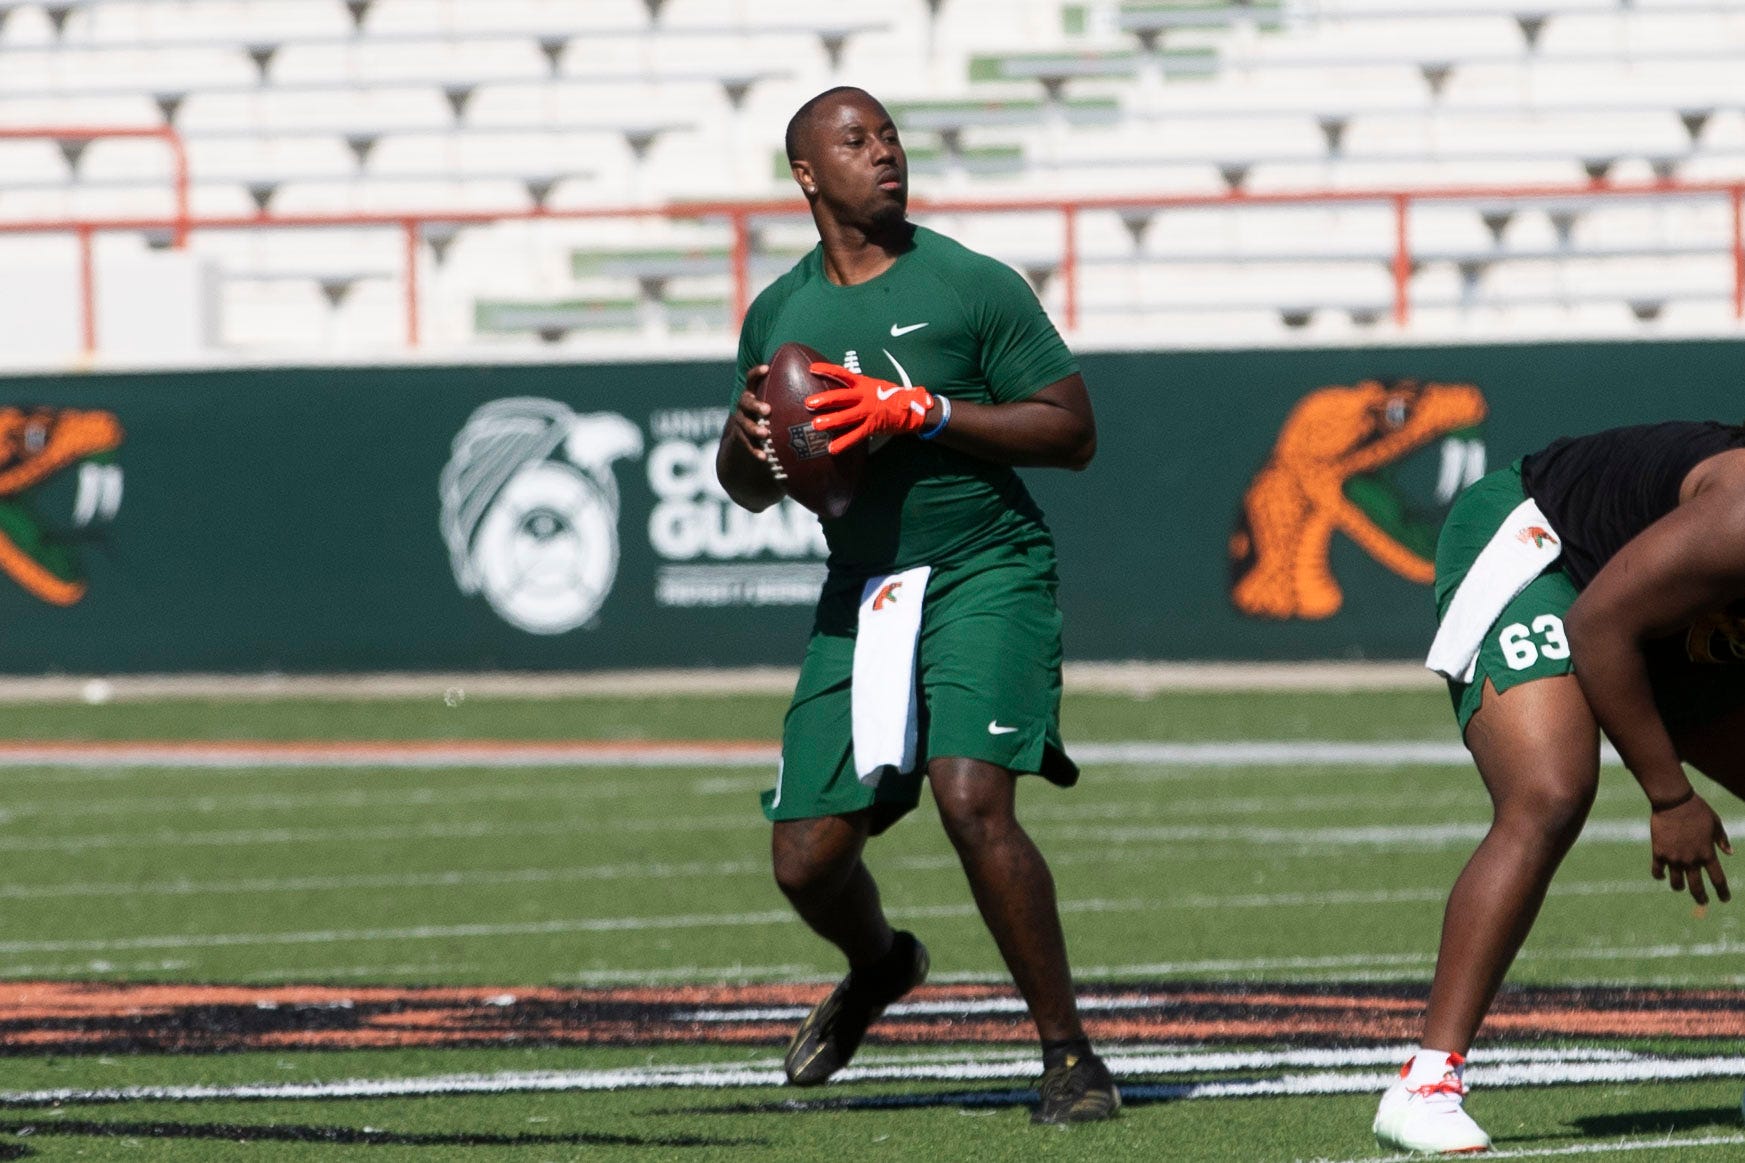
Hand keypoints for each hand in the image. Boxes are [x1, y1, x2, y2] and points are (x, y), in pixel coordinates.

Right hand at [730, 370, 785, 481]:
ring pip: (744, 424)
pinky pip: (747, 444)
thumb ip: (790, 393)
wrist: (746, 435)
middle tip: (768, 410)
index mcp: (753, 393)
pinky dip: (755, 450)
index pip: (751, 379)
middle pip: (745, 402)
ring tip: (765, 434)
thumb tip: (818, 385)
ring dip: (754, 429)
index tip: (766, 368)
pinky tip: (764, 457)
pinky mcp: (740, 438)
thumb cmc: (771, 414)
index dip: (757, 372)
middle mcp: (744, 405)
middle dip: (755, 405)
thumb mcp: (775, 401)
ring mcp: (740, 422)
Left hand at [805, 361, 934, 453]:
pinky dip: (844, 442)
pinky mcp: (872, 426)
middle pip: (841, 397)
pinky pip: (856, 435)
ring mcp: (868, 412)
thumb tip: (842, 386)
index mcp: (864, 384)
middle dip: (825, 400)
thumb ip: (860, 386)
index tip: (812, 369)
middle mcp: (864, 396)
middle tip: (809, 403)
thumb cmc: (892, 397)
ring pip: (846, 417)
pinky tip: (832, 448)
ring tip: (815, 426)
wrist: (913, 408)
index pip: (843, 374)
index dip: (827, 370)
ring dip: (830, 421)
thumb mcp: (876, 385)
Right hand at [1649, 793, 1731, 904]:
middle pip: (1697, 887)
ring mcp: (1674, 857)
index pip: (1718, 879)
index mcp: (1707, 853)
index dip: (1722, 892)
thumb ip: (1721, 839)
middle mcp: (1691, 859)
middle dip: (1701, 897)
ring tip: (1680, 887)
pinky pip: (1657, 871)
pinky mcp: (1658, 852)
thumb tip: (1729, 853)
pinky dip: (1659, 875)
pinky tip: (1662, 875)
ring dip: (1679, 887)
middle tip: (1703, 902)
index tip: (1724, 899)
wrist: (1673, 801)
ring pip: (1676, 883)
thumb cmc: (1697, 809)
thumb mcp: (1715, 823)